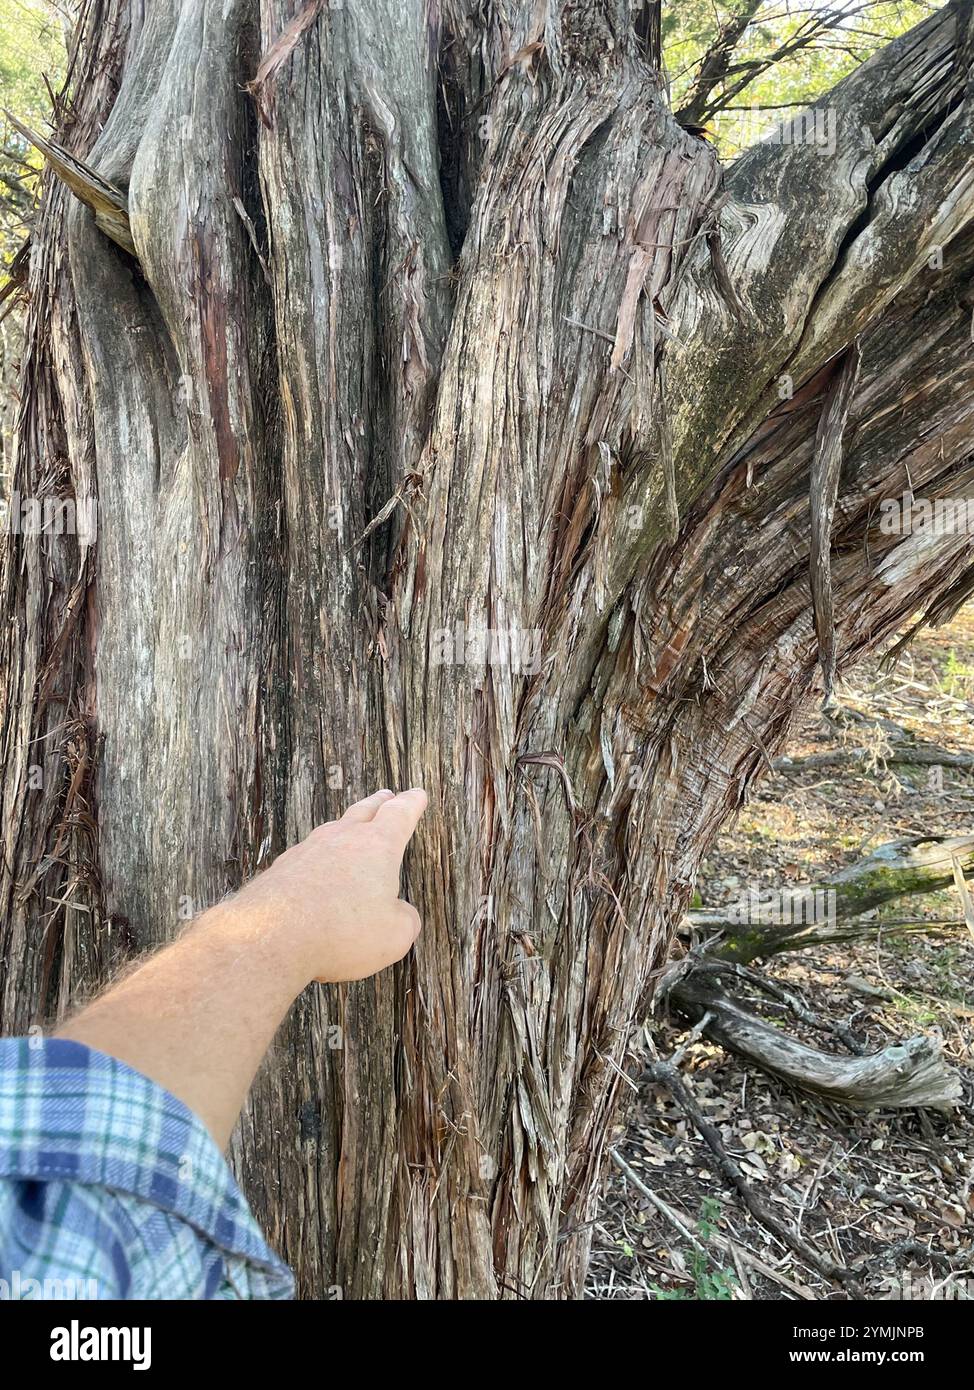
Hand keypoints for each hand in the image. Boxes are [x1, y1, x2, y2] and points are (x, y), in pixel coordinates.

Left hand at [235, 789, 427, 983]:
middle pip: (363, 811)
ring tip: (351, 827)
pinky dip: (318, 858)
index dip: (411, 804)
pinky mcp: (283, 868)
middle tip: (387, 795)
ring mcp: (308, 850)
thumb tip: (401, 914)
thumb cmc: (341, 933)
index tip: (417, 794)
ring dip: (346, 826)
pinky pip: (307, 855)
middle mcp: (341, 839)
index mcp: (376, 846)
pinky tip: (315, 868)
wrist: (272, 936)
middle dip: (379, 803)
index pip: (399, 815)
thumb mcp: (394, 935)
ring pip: (332, 829)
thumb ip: (405, 921)